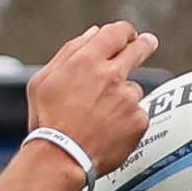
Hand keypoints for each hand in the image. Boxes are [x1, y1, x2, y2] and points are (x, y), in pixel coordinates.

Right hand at [25, 21, 156, 178]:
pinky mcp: (139, 120)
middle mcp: (111, 75)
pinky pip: (137, 114)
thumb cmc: (48, 121)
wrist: (61, 158)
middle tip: (148, 43)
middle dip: (144, 44)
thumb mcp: (43, 80)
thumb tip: (93, 33)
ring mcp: (128, 98)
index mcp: (86, 61)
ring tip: (101, 117)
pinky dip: (127, 121)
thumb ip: (70, 52)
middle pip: (138, 49)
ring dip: (123, 96)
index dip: (124, 32)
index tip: (128, 36)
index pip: (116, 32)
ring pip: (133, 89)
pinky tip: (109, 131)